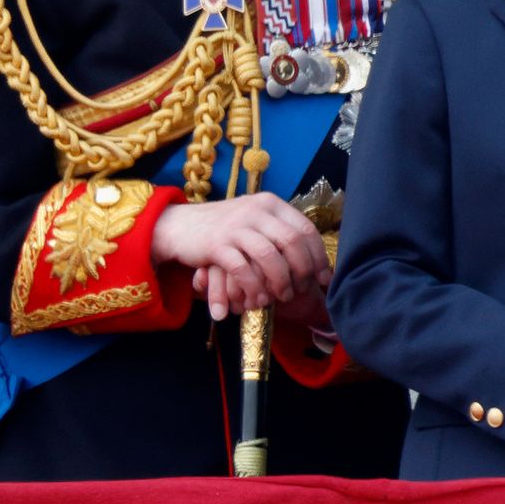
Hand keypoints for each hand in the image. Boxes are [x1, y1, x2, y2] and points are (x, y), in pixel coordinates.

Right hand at [152, 194, 330, 319]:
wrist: (181, 225)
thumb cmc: (226, 228)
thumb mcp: (255, 221)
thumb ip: (280, 234)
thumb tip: (314, 262)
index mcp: (271, 204)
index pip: (305, 228)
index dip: (318, 256)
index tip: (324, 278)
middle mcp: (256, 210)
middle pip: (292, 242)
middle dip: (302, 271)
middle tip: (301, 290)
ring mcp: (236, 226)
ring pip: (269, 256)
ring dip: (280, 282)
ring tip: (281, 297)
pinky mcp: (217, 244)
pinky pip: (243, 270)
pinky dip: (254, 288)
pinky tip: (257, 299)